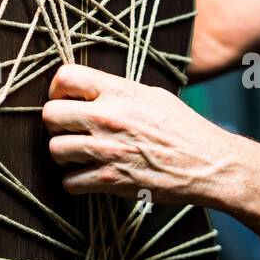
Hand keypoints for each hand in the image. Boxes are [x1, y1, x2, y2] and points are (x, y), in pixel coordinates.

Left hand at [42, 65, 239, 205]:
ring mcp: (107, 150)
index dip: (58, 89)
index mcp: (120, 92)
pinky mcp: (110, 180)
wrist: (209, 164)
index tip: (64, 99)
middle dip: (55, 124)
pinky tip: (89, 177)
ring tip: (78, 156)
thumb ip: (120, 92)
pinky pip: (70, 182)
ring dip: (63, 155)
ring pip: (54, 150)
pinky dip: (76, 183)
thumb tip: (93, 92)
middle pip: (50, 115)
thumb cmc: (186, 130)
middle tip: (68, 131)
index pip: (66, 76)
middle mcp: (108, 118)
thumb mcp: (154, 97)